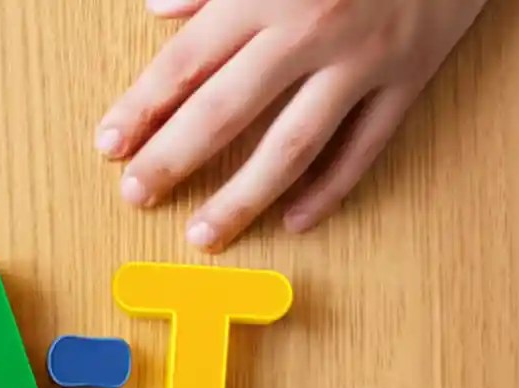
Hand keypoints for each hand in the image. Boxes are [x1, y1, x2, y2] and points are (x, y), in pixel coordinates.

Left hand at [99, 0, 488, 250]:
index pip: (186, 63)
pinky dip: (329, 189)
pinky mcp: (409, 80)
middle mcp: (310, 29)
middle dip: (173, 160)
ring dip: (243, 197)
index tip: (109, 147)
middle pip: (226, 111)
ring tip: (203, 233)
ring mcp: (363, 61)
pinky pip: (365, 148)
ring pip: (292, 144)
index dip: (142, 109)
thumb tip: (159, 9)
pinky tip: (293, 221)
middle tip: (136, 197)